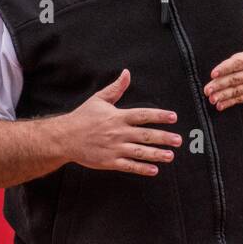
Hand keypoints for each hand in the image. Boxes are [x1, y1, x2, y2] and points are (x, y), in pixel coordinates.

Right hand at [63, 69, 180, 174]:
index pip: (143, 115)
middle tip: (178, 140)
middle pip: (145, 135)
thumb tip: (127, 73)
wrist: (64, 138)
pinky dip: (142, 168)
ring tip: (171, 156)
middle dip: (164, 138)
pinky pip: (129, 165)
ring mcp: (114, 148)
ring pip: (140, 152)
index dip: (159, 116)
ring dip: (156, 154)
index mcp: (117, 116)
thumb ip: (116, 88)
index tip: (173, 117)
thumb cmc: (83, 117)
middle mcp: (118, 132)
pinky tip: (154, 170)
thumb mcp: (98, 99)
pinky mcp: (109, 161)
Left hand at [204, 5, 242, 110]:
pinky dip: (231, 102)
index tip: (214, 72)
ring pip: (237, 90)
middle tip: (207, 89)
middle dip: (220, 84)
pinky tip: (219, 105)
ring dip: (223, 95)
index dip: (225, 67)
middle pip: (235, 78)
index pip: (238, 62)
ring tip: (211, 98)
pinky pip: (242, 98)